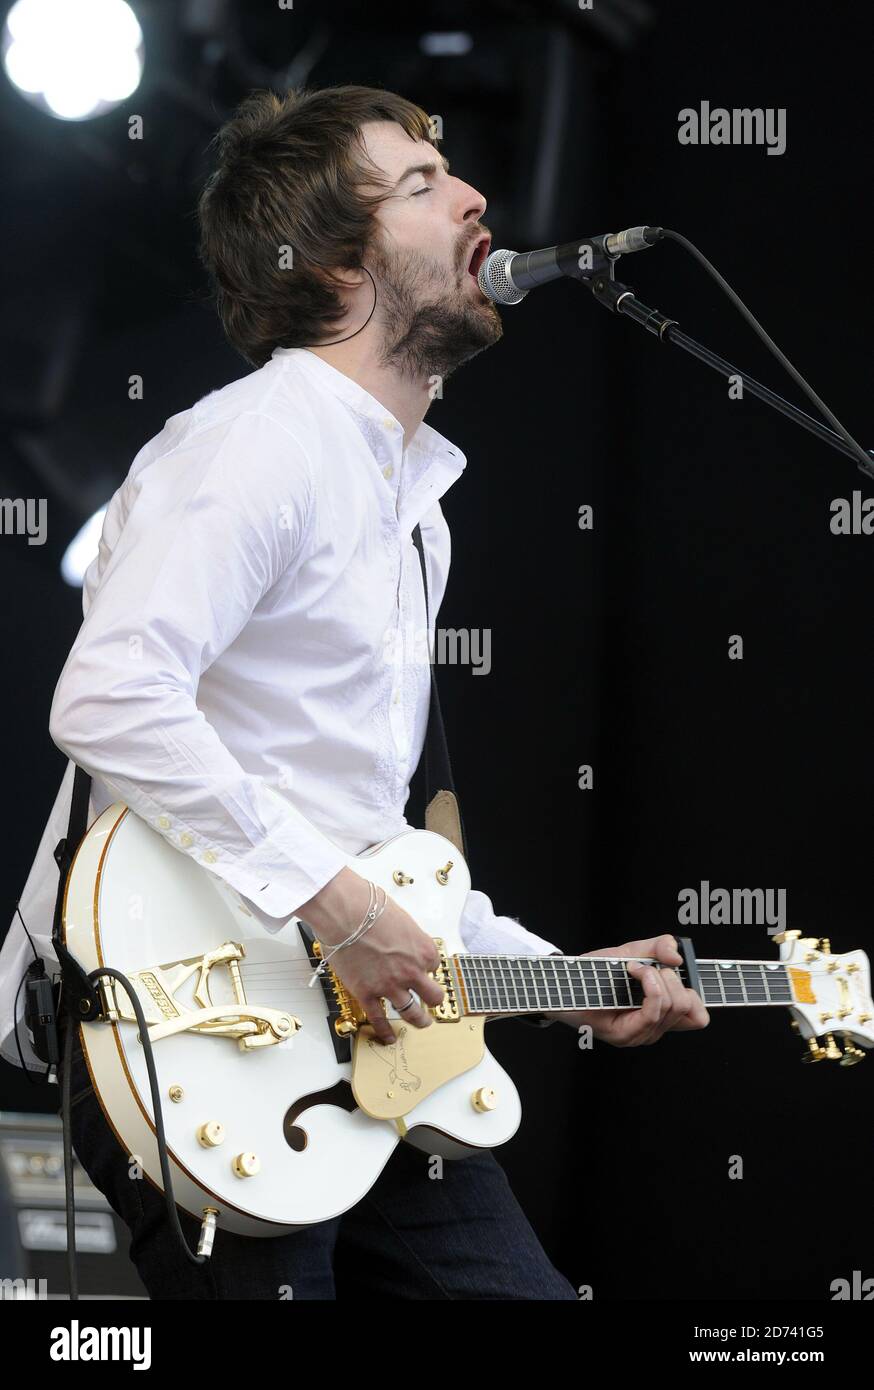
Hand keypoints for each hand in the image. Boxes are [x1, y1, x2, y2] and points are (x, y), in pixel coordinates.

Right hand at [297, 868, 444, 1042]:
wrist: (344, 912)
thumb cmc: (369, 907)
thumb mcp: (401, 918)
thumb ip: (406, 937)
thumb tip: (402, 942)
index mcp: (423, 950)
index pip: (434, 965)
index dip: (425, 966)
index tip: (421, 968)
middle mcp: (412, 971)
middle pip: (433, 996)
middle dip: (433, 1000)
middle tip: (431, 1002)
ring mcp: (390, 985)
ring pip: (412, 1013)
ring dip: (419, 1021)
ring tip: (421, 1024)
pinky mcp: (367, 993)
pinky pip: (380, 1019)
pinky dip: (386, 1032)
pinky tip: (389, 1037)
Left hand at [567, 934, 708, 1045]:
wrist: (565, 981)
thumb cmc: (596, 972)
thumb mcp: (632, 951)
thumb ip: (658, 947)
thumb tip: (678, 957)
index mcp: (661, 1014)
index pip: (698, 1016)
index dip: (697, 994)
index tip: (682, 971)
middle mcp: (654, 1029)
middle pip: (687, 1005)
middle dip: (671, 976)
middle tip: (645, 966)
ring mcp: (641, 1035)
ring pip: (672, 1005)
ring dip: (656, 976)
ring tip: (634, 967)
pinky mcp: (626, 1035)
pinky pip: (653, 1011)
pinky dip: (648, 984)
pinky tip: (632, 971)